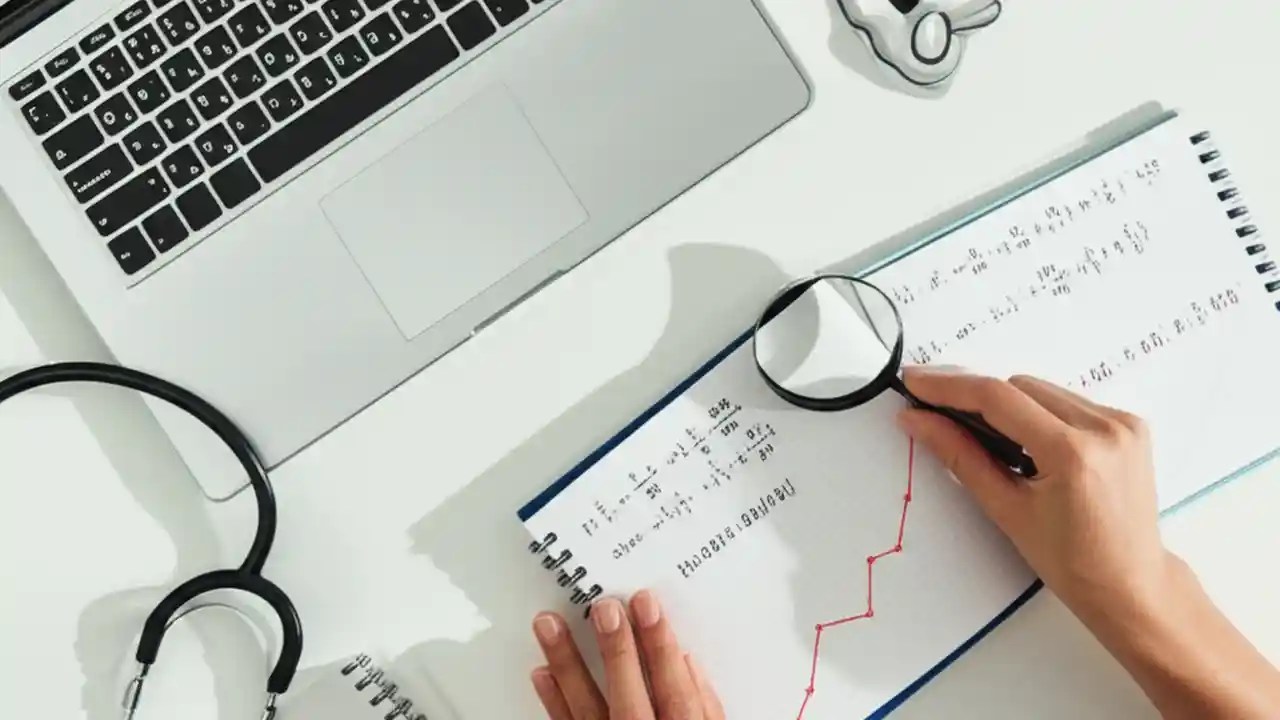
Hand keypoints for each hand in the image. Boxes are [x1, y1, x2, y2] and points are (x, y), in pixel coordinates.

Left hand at [531, 590, 724, 719]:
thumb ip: (706, 708)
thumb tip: (689, 663)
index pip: (675, 692)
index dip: (661, 646)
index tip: (647, 605)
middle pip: (630, 699)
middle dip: (618, 651)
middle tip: (604, 609)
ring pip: (587, 711)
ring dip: (568, 665)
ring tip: (549, 625)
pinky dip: (554, 702)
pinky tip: (542, 671)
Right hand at [895, 368, 1170, 622]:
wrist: (1132, 584)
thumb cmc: (1068, 561)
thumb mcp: (1006, 510)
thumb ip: (960, 456)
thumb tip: (916, 420)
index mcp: (1072, 452)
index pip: (998, 398)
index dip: (949, 386)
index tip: (913, 381)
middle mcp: (1104, 427)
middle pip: (1020, 386)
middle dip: (979, 398)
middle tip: (942, 416)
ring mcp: (1123, 423)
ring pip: (1044, 390)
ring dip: (1011, 405)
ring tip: (995, 442)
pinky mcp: (1131, 425)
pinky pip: (1069, 401)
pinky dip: (1042, 414)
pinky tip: (1034, 446)